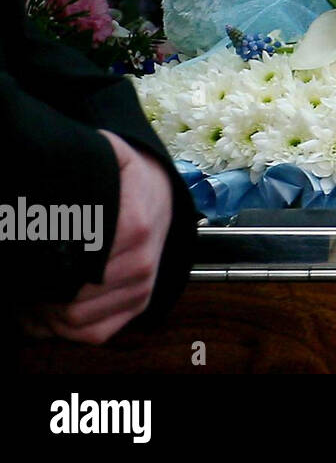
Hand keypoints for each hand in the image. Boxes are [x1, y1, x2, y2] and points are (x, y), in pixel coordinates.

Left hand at [37, 130, 173, 344]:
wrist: (159, 189)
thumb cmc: (120, 177)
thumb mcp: (104, 158)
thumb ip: (73, 166)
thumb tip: (35, 196)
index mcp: (131, 227)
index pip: (69, 272)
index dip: (35, 276)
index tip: (20, 267)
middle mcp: (140, 262)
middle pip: (69, 304)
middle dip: (37, 297)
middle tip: (21, 282)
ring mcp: (143, 285)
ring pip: (78, 324)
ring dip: (47, 316)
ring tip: (33, 295)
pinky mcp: (140, 301)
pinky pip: (97, 333)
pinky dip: (67, 330)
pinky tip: (52, 311)